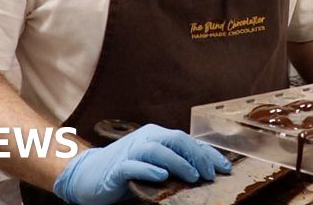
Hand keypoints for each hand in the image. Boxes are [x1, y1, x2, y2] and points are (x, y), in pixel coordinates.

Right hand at [53, 124, 230, 204]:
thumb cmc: (126, 171)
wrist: (88, 176)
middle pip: (175, 140)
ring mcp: (130, 151)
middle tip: (210, 174)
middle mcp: (145, 139)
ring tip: (192, 176)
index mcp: (157, 136)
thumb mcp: (154, 166)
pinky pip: (133, 166)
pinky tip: (161, 176)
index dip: (208, 153)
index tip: (225, 168)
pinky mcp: (116, 168)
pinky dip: (148, 170)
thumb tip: (204, 173)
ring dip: (177, 162)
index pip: (188, 140)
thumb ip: (174, 165)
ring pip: (157, 150)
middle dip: (196, 156)